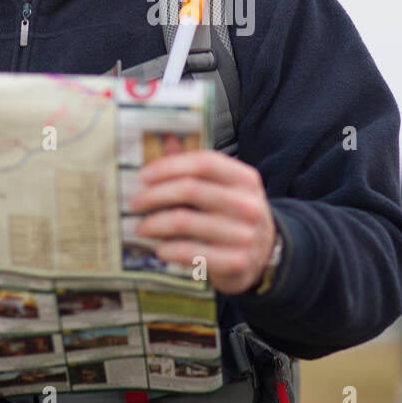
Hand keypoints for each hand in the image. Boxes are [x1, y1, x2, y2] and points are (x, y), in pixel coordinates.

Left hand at [129, 149, 276, 294]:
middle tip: (135, 203)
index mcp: (245, 179)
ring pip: (185, 222)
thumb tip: (166, 140)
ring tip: (141, 227)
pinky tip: (159, 248)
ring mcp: (244, 235)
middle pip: (191, 190)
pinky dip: (168, 249)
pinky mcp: (236, 262)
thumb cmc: (235, 215)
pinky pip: (191, 252)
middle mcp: (248, 204)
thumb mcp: (225, 188)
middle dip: (154, 195)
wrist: (266, 254)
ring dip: (155, 224)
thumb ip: (197, 168)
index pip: (205, 162)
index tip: (144, 175)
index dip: (170, 166)